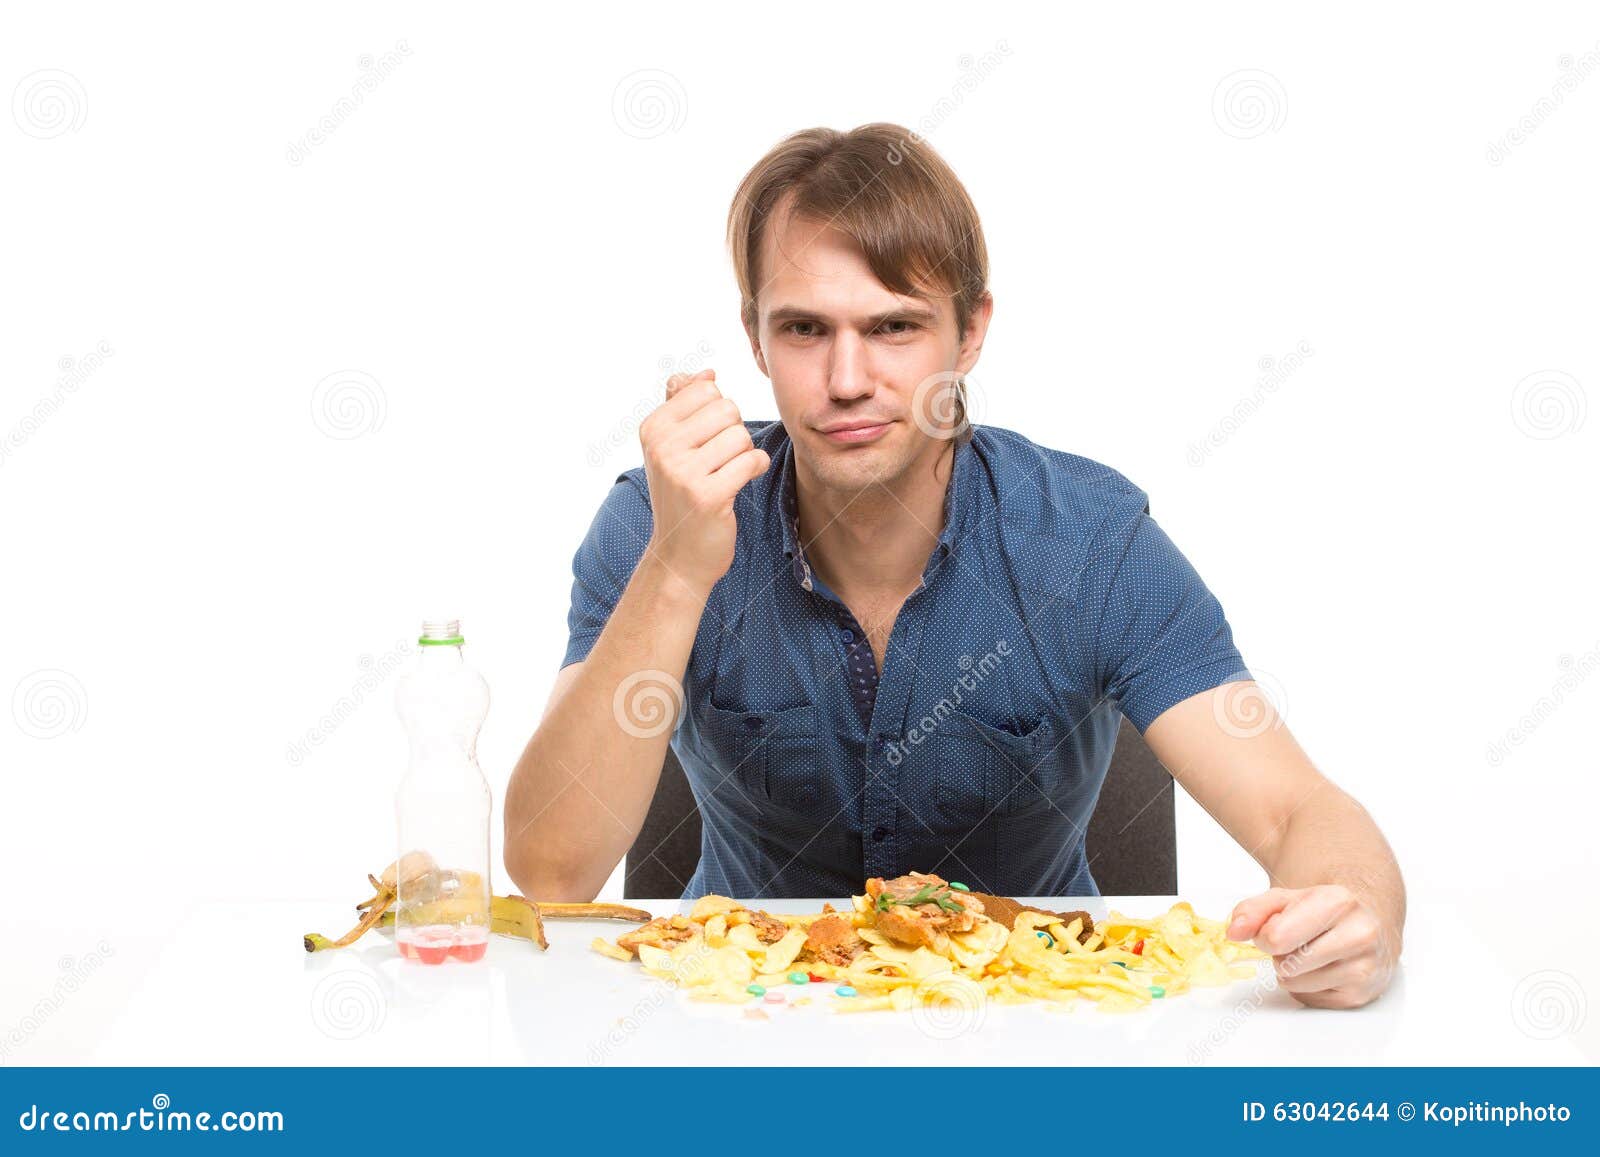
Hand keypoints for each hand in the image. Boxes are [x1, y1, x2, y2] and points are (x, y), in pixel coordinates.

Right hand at [637, 368, 769, 598]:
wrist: (678, 555)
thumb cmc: (681, 496)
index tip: (706, 440)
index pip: (707, 389)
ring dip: (744, 454)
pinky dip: (755, 469)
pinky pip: (752, 461)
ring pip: (742, 436)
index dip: (718, 412)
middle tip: (720, 460)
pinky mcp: (708, 496)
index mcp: (652, 428)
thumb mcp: (671, 448)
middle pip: (727, 409)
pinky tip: (740, 483)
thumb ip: (683, 405)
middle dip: (734, 432)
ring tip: (726, 474)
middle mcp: (662, 447)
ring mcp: (683, 472)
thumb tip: (707, 372)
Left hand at [1228, 884, 1397, 1008]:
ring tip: (1312, 953)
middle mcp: (1358, 935)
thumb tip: (1233, 932)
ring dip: (1293, 972)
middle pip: (1285, 964)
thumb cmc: (1323, 910)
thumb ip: (1252, 911)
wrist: (1369, 924)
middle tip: (1298, 941)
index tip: (1274, 928)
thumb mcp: (1285, 898)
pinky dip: (1308, 987)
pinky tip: (1325, 968)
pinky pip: (1310, 999)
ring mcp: (1364, 968)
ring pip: (1295, 984)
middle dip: (1281, 954)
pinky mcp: (1361, 995)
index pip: (1277, 937)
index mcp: (1337, 902)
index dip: (1264, 936)